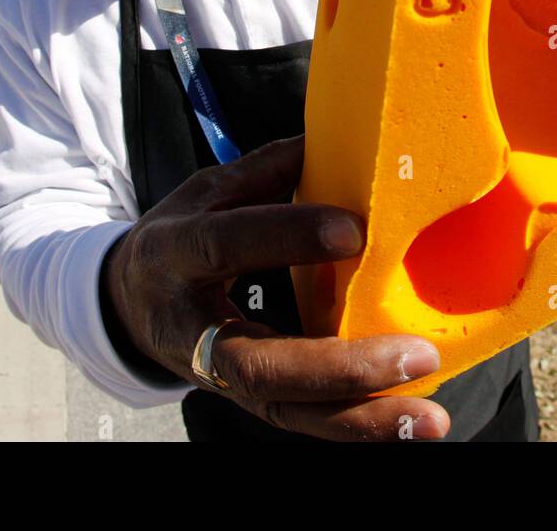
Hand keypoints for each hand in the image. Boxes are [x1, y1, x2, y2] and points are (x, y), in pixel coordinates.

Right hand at [100, 134, 450, 440]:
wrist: (126, 302)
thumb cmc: (184, 233)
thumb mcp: (208, 189)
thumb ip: (270, 168)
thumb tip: (342, 132)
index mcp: (176, 251)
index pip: (228, 243)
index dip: (285, 237)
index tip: (354, 230)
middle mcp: (190, 326)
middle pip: (259, 363)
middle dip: (341, 366)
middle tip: (418, 356)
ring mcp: (215, 374)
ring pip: (284, 409)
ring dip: (361, 418)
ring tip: (429, 418)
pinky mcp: (242, 400)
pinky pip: (298, 419)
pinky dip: (355, 425)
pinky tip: (409, 421)